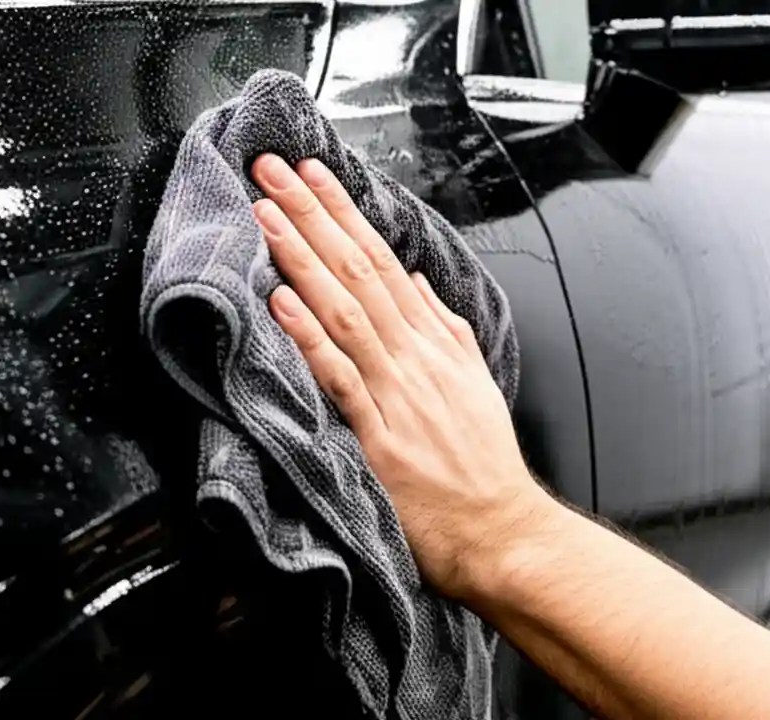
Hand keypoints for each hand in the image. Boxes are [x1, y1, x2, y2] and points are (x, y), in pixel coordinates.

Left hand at [249, 153, 556, 598]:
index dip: (343, 213)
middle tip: (273, 168)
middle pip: (358, 270)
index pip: (381, 259)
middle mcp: (414, 357)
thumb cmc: (483, 463)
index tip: (312, 174)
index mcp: (433, 342)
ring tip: (267, 214)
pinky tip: (282, 302)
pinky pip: (341, 377)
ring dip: (303, 259)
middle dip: (313, 214)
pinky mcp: (381, 436)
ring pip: (346, 311)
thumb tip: (412, 280)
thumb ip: (443, 326)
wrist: (502, 529)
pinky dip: (312, 337)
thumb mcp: (472, 380)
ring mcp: (398, 394)